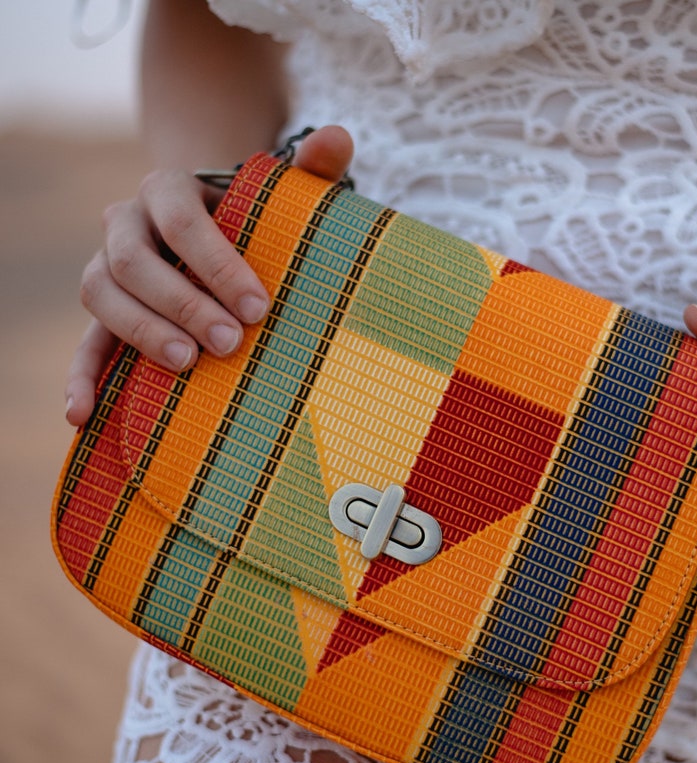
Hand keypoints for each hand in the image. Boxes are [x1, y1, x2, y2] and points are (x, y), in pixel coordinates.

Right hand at [64, 125, 354, 426]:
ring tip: (188, 364)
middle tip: (233, 343)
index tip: (259, 305)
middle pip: (131, 259)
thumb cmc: (263, 218)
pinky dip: (80, 377)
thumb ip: (314, 164)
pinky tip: (82, 415)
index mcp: (167, 189)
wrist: (226, 234)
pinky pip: (85, 343)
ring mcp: (108, 269)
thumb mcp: (291, 193)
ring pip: (100, 294)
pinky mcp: (107, 315)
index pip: (177, 216)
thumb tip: (341, 136)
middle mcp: (126, 224)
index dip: (214, 261)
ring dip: (140, 331)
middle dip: (181, 302)